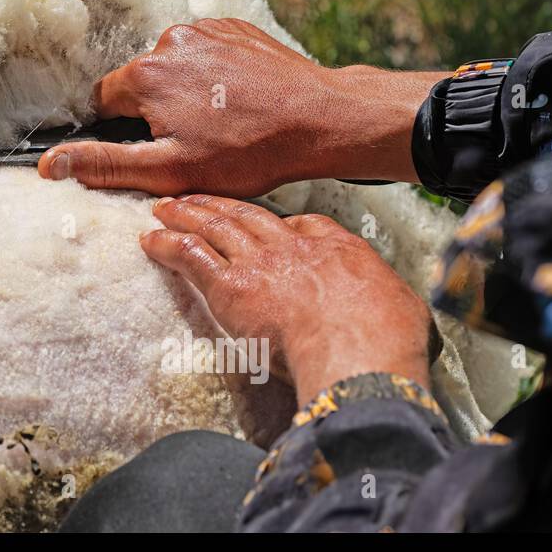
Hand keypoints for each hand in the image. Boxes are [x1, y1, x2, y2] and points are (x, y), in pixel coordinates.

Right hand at [37, 18, 446, 196]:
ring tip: (224, 122)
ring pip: (173, 68)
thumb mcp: (170, 170)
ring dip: (187, 92)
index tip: (158, 147)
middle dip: (158, 111)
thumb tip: (48, 163)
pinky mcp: (234, 27)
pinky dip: (214, 75)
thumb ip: (104, 164)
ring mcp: (205, 28)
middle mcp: (168, 40)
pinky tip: (240, 101)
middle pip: (139, 83)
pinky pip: (205, 53)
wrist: (321, 118)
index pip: (104, 102)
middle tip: (198, 141)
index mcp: (144, 74)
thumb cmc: (248, 150)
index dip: (125, 131)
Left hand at [139, 194, 431, 405]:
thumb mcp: (401, 306)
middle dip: (220, 204)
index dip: (279, 221)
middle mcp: (293, 247)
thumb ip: (385, 301)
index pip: (304, 224)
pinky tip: (150, 240)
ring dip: (186, 214)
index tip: (266, 220)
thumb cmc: (386, 341)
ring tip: (164, 208)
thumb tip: (391, 312)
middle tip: (197, 198)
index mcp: (337, 249)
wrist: (357, 353)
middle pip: (249, 215)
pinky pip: (190, 255)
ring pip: (215, 226)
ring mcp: (259, 263)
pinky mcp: (230, 286)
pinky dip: (167, 244)